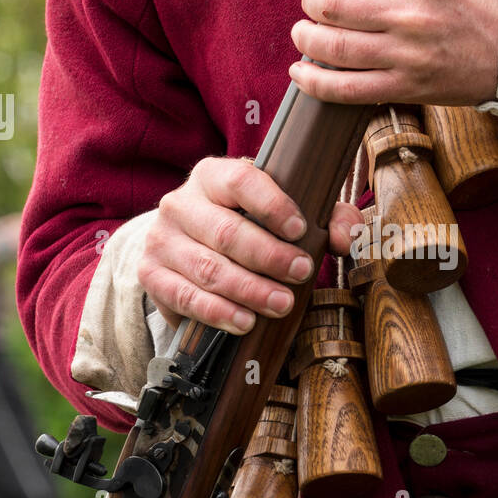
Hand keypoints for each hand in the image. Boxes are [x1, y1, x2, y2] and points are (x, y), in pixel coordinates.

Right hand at [138, 157, 359, 332]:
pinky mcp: (151, 275)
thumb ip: (325, 218)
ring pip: (208, 268)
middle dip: (269, 256)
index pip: (241, 180)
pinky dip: (218, 312)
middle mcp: (180, 203)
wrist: (185, 246)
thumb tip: (346, 237)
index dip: (272, 204)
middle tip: (302, 273)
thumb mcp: (284, 213)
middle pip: (226, 231)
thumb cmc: (245, 225)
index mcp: (212, 176)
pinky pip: (185, 297)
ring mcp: (161, 240)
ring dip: (249, 290)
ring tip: (281, 304)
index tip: (300, 229)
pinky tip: (245, 321)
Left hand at [289, 0, 497, 106]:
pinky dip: (315, 82)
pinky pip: (347, 89)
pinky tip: (301, 72)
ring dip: (306, 39)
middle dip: (311, 2)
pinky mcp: (406, 87)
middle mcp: (409, 13)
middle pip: (332, 5)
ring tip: (303, 33)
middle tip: (312, 3)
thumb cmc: (480, 1)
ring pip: (333, 47)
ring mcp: (406, 54)